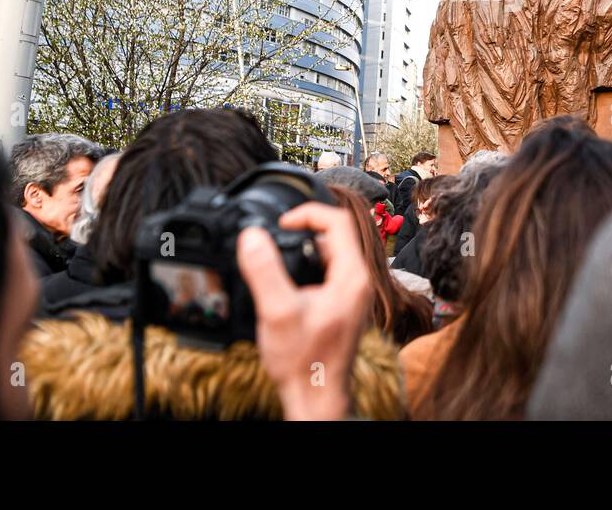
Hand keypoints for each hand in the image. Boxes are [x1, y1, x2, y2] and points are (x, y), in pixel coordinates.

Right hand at [237, 203, 371, 419]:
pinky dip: (309, 267)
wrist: (316, 398)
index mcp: (352, 277)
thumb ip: (265, 271)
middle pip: (336, 235)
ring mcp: (353, 295)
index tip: (281, 222)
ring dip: (306, 249)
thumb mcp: (277, 312)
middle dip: (305, 229)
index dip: (307, 213)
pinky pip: (330, 272)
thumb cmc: (304, 363)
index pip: (338, 221)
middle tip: (277, 236)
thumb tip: (253, 236)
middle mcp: (358, 283)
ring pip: (332, 254)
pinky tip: (288, 281)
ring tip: (279, 255)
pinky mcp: (343, 306)